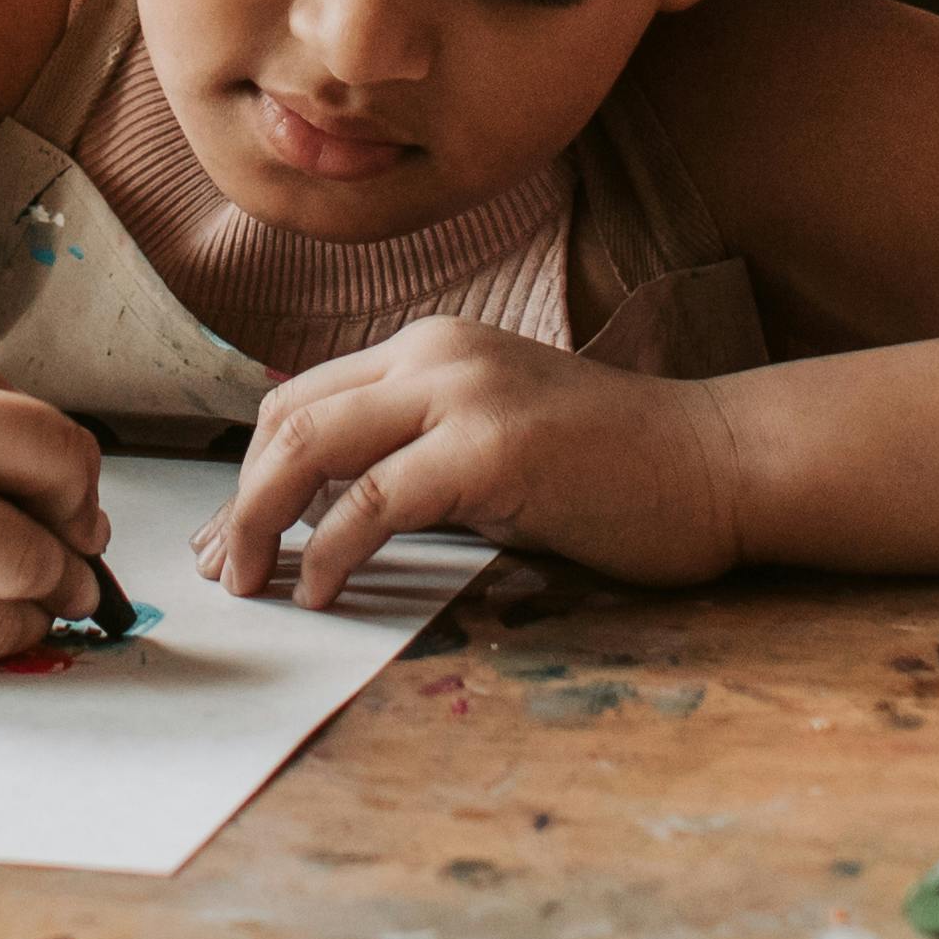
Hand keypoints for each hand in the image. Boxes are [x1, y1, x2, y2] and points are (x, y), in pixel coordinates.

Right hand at [0, 368, 111, 676]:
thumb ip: (2, 422)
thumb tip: (86, 518)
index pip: (51, 454)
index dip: (81, 487)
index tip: (73, 504)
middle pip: (30, 557)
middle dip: (69, 570)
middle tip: (67, 569)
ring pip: (0, 627)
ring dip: (31, 617)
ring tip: (18, 596)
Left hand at [194, 319, 734, 602]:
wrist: (717, 464)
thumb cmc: (614, 472)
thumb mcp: (493, 444)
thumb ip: (416, 459)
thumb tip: (322, 517)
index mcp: (430, 347)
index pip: (303, 400)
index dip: (249, 472)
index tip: (230, 540)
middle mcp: (435, 353)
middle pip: (288, 420)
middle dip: (238, 501)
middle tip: (222, 571)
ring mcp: (465, 393)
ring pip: (312, 449)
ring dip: (261, 523)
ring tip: (251, 584)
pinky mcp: (493, 449)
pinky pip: (376, 500)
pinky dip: (331, 551)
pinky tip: (320, 590)